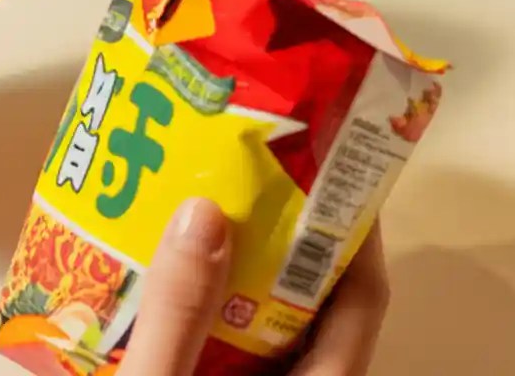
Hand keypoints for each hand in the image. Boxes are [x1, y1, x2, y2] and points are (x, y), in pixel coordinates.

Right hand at [117, 199, 388, 374]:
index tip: (327, 166)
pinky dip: (197, 313)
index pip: (362, 297)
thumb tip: (202, 213)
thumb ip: (178, 313)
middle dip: (278, 239)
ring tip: (190, 215)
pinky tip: (153, 286)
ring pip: (259, 327)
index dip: (353, 229)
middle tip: (241, 175)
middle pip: (310, 304)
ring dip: (229, 275)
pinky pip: (219, 348)